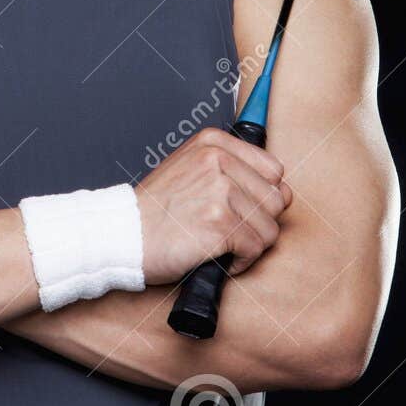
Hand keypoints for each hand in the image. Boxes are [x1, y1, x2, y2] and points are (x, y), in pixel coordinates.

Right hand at [135, 127, 291, 285]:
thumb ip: (230, 168)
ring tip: (223, 245)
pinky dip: (241, 261)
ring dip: (250, 245)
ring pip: (269, 228)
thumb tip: (281, 189)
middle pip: (276, 200)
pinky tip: (219, 257)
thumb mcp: (189, 168)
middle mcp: (218, 161)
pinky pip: (255, 249)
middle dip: (258, 223)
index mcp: (213, 143)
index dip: (262, 196)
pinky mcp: (219, 223)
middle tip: (230, 231)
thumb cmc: (156, 210)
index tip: (241, 209)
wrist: (124, 235)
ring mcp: (219, 191)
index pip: (274, 170)